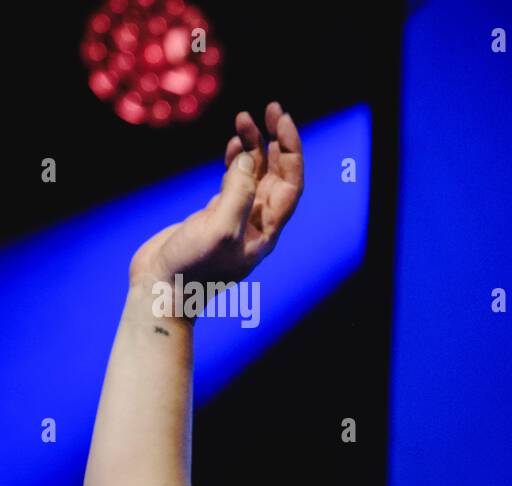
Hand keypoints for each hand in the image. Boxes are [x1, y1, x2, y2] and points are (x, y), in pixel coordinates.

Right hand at [129, 102, 303, 295]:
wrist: (161, 291)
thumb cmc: (192, 268)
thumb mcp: (219, 229)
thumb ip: (237, 192)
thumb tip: (247, 157)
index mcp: (267, 230)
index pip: (291, 184)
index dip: (291, 150)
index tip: (283, 120)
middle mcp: (257, 223)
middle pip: (278, 176)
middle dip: (277, 142)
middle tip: (272, 109)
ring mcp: (235, 218)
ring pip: (254, 176)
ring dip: (253, 147)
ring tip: (246, 118)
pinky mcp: (214, 216)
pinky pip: (233, 182)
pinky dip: (234, 160)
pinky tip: (233, 143)